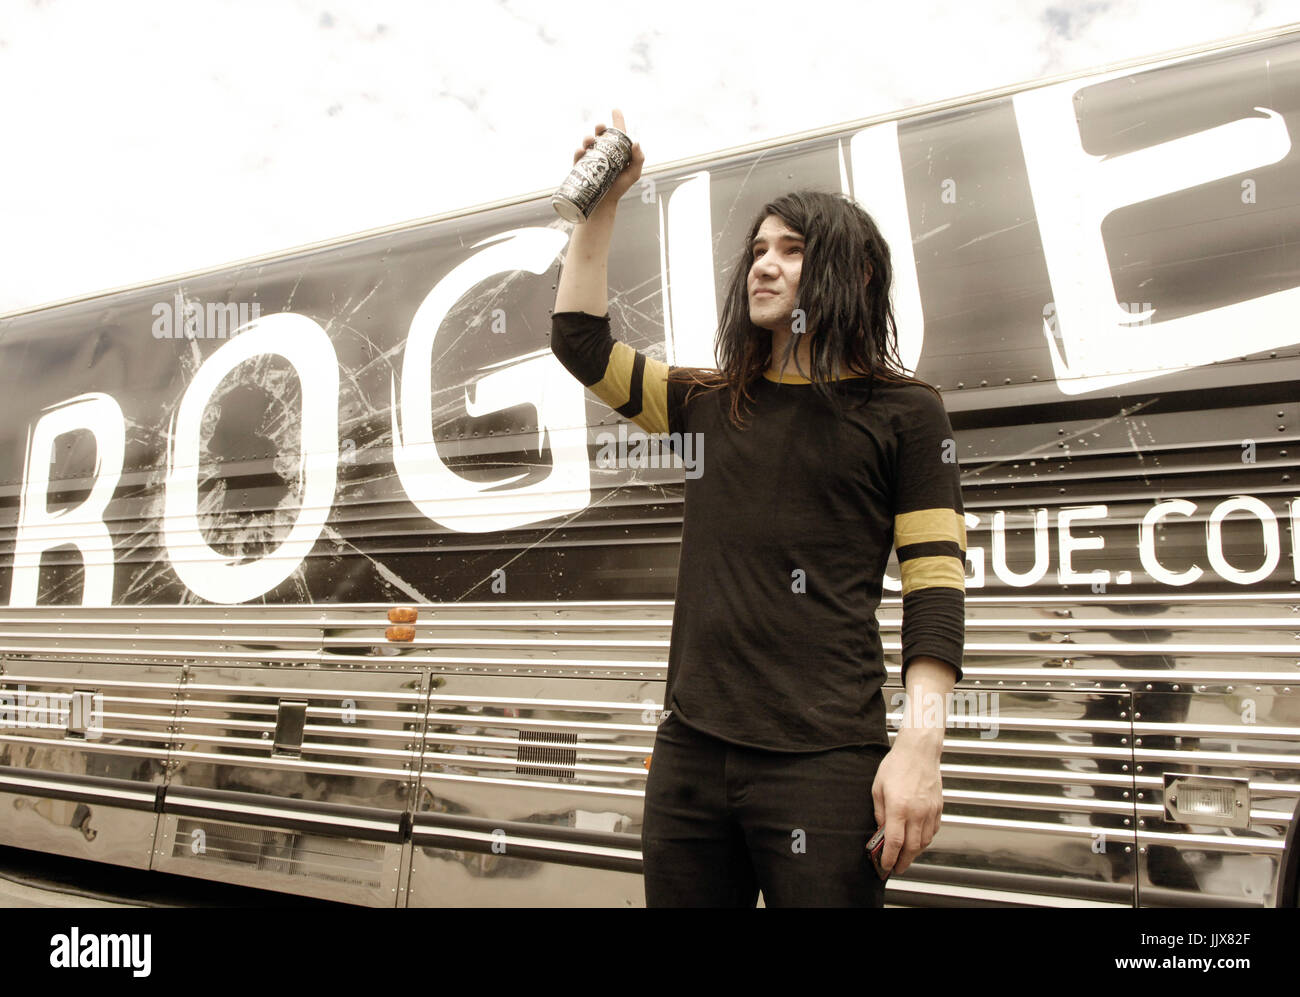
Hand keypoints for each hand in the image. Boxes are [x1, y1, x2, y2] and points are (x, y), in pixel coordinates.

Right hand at [571, 107, 644, 218]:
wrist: (603, 204)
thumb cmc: (619, 188)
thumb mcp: (633, 174)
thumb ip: (639, 159)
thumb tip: (636, 142)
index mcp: (616, 150)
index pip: (618, 132)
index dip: (617, 119)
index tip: (615, 109)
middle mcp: (603, 151)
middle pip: (601, 135)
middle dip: (600, 128)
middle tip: (600, 128)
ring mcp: (591, 158)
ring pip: (588, 143)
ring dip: (588, 138)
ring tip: (589, 140)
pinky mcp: (580, 166)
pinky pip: (578, 156)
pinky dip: (579, 151)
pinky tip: (581, 151)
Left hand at [869, 731, 943, 877]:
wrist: (919, 751)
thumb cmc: (897, 765)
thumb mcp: (878, 788)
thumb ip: (879, 812)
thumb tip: (880, 829)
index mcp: (898, 808)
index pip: (894, 843)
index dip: (889, 858)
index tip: (885, 866)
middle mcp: (917, 812)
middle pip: (911, 848)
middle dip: (903, 862)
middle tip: (896, 868)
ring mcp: (930, 811)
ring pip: (924, 842)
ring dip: (915, 854)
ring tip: (906, 858)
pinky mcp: (938, 808)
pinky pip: (933, 831)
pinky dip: (925, 841)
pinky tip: (918, 842)